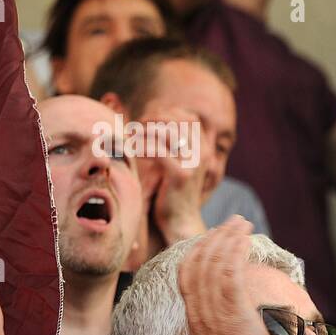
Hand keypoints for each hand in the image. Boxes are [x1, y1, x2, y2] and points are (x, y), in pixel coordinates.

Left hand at [143, 108, 208, 244]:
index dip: (167, 112)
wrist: (180, 222)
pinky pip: (159, 151)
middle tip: (135, 126)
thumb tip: (158, 125)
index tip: (147, 118)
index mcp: (204, 148)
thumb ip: (175, 147)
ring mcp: (193, 163)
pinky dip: (142, 147)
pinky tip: (131, 150)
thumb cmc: (172, 193)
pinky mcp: (180, 175)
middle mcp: (202, 153)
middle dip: (153, 119)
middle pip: (178, 121)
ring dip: (145, 131)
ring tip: (130, 137)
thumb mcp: (177, 165)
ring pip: (167, 133)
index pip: (189, 117)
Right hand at [177, 216, 273, 334]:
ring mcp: (213, 308)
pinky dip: (235, 251)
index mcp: (193, 315)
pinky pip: (229, 272)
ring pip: (214, 263)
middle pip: (199, 263)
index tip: (212, 239)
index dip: (197, 252)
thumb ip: (216, 326)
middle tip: (230, 223)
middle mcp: (198, 308)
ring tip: (241, 223)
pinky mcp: (231, 309)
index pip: (187, 274)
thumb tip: (227, 318)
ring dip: (227, 238)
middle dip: (214, 238)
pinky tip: (244, 239)